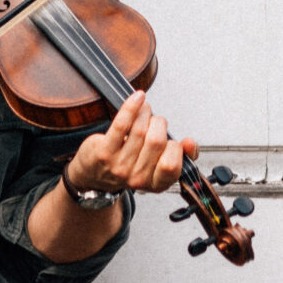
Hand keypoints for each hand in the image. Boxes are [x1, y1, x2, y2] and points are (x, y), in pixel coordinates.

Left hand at [65, 91, 189, 197]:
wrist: (93, 176)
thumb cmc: (129, 167)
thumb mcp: (156, 168)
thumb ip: (179, 157)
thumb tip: (189, 143)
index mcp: (153, 184)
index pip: (172, 166)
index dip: (177, 149)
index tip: (174, 140)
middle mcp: (135, 178)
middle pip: (156, 141)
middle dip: (159, 124)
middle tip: (155, 121)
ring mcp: (118, 165)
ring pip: (140, 130)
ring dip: (146, 114)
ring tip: (145, 110)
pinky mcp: (103, 151)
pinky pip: (121, 124)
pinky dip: (132, 107)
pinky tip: (138, 98)